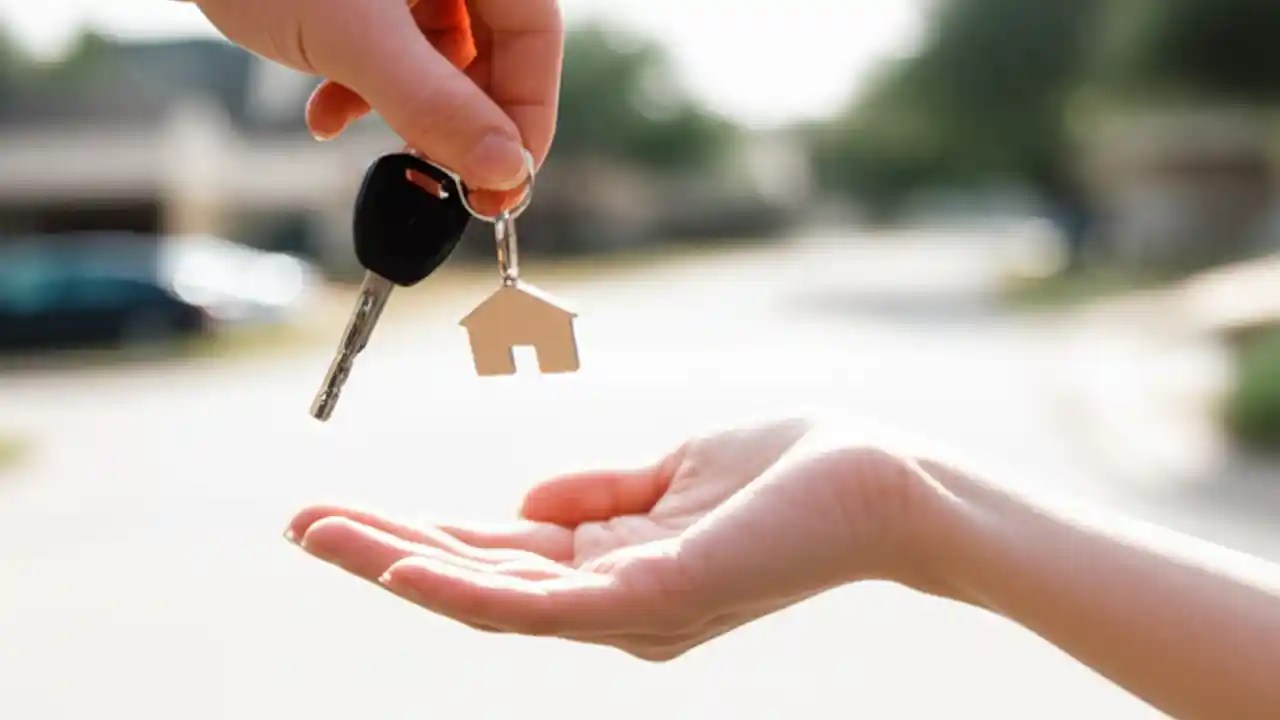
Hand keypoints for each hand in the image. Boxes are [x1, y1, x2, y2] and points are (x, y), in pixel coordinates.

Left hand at [192, 0, 561, 208]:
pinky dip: (368, 89)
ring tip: (382, 146)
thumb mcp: (355, 38)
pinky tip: (328, 114)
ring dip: (413, 112)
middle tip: (449, 182)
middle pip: (495, 49)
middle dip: (466, 121)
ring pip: (442, 57)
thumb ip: (436, 105)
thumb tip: (507, 174)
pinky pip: (394, 48)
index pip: (535, 36)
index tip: (506, 183)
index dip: (528, 114)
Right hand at [287, 418, 959, 660]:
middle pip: (475, 576)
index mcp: (610, 564)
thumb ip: (599, 494)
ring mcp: (629, 607)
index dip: (414, 534)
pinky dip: (467, 586)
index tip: (342, 509)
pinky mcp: (656, 597)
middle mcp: (609, 601)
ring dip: (398, 563)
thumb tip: (525, 501)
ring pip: (490, 595)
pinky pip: (543, 603)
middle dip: (381, 551)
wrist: (878, 481)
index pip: (493, 552)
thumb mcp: (671, 474)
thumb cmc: (787, 474)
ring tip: (319, 533)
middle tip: (297, 523)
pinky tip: (404, 563)